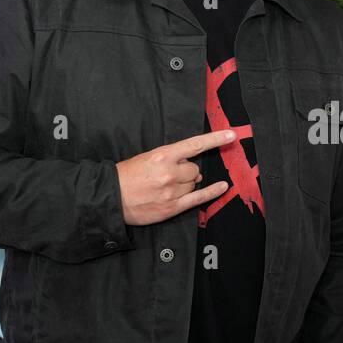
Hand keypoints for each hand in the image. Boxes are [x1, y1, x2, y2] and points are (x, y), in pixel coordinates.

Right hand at [117, 130, 234, 225]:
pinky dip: (212, 192)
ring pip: (193, 183)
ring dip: (187, 183)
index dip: (216, 139)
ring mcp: (171, 191)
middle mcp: (169, 173)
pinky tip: (222, 187)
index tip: (231, 135)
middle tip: (171, 175)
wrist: (110, 198)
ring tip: (168, 186)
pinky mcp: (172, 207)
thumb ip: (170, 159)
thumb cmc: (127, 176)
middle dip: (187, 171)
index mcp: (162, 156)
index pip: (195, 145)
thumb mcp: (146, 158)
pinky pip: (198, 198)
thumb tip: (193, 168)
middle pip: (194, 169)